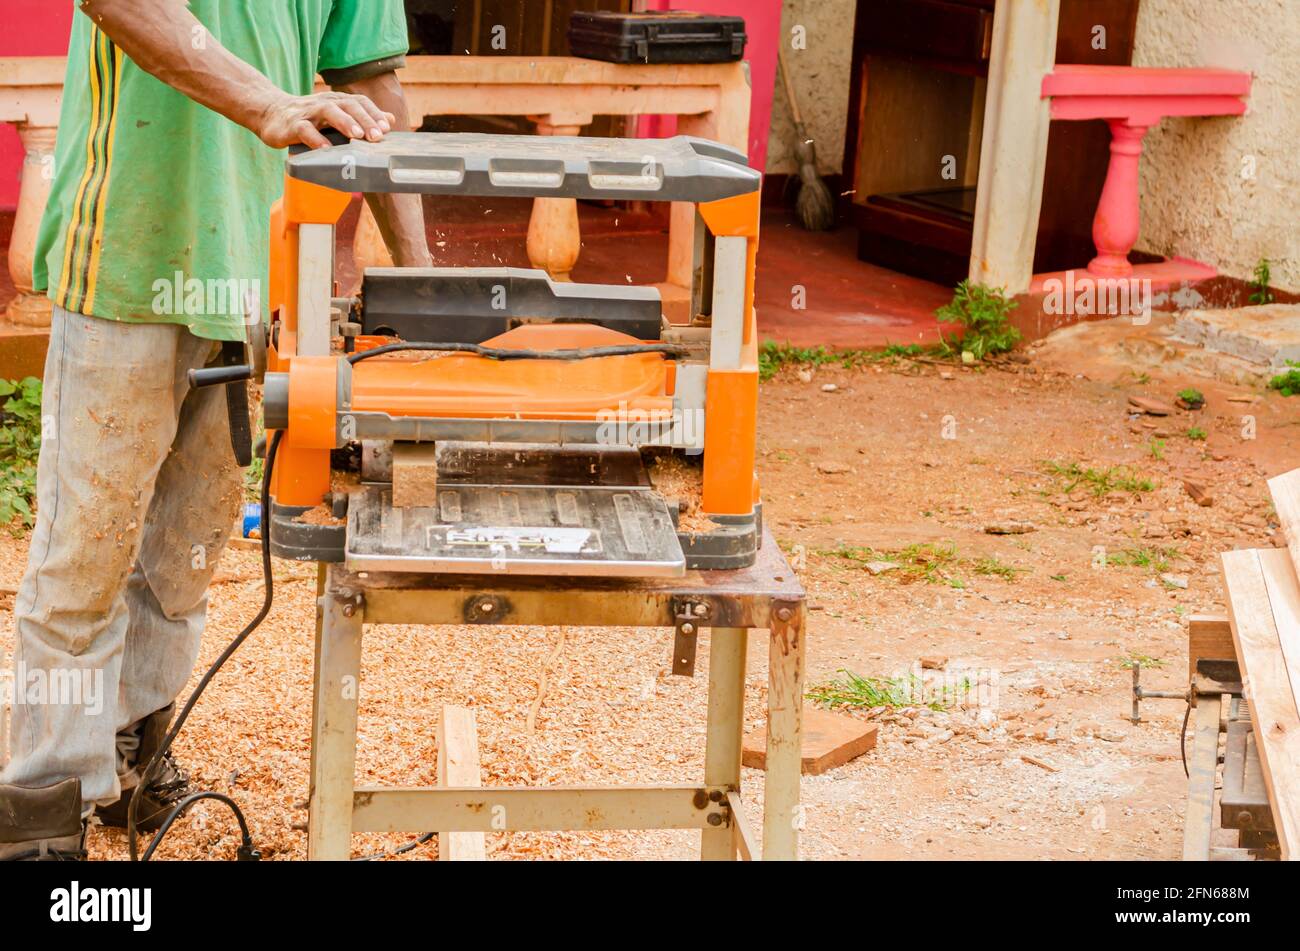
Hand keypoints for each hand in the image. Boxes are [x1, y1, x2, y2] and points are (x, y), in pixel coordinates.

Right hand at [255, 91, 394, 148]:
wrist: (271, 113)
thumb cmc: (310, 118)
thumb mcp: (337, 115)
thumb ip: (362, 117)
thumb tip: (389, 120)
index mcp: (337, 101)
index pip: (359, 102)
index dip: (373, 113)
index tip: (386, 128)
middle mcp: (325, 103)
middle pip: (348, 105)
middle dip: (364, 119)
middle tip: (377, 136)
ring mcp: (308, 113)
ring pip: (328, 112)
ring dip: (344, 123)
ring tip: (357, 136)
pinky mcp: (292, 125)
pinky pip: (304, 130)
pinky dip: (315, 139)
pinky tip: (325, 149)